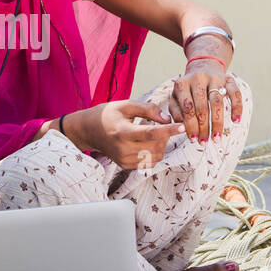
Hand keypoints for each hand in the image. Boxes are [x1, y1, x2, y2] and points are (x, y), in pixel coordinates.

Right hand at [68, 100, 182, 169]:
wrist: (88, 130)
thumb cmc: (107, 114)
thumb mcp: (126, 105)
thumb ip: (148, 109)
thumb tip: (167, 118)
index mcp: (122, 132)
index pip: (150, 133)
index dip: (168, 130)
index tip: (182, 126)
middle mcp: (123, 149)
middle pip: (156, 146)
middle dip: (165, 136)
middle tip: (162, 124)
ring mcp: (124, 160)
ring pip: (155, 157)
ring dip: (161, 145)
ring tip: (155, 133)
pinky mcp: (125, 165)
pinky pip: (149, 163)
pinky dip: (154, 153)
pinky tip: (148, 142)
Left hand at [169, 64, 243, 142]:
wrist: (202, 66)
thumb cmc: (187, 89)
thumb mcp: (176, 97)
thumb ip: (175, 111)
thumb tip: (180, 128)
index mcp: (182, 84)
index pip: (187, 108)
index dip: (190, 125)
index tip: (193, 139)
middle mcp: (198, 79)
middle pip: (202, 107)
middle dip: (203, 127)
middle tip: (204, 142)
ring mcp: (214, 78)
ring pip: (217, 102)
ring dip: (217, 123)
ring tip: (217, 138)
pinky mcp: (229, 79)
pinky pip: (235, 93)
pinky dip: (237, 107)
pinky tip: (236, 121)